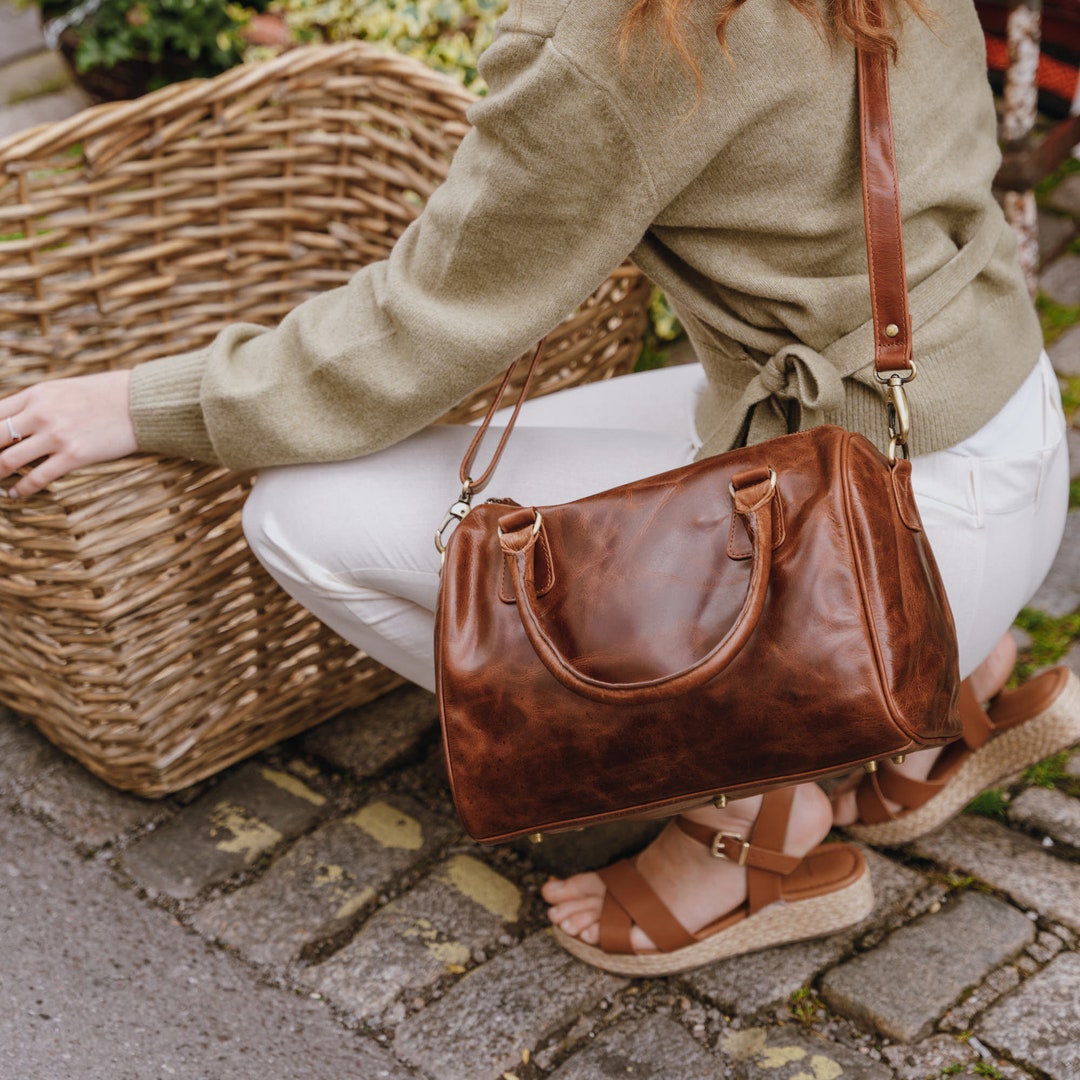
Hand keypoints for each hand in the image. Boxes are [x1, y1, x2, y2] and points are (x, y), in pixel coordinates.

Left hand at [0, 371, 137, 497]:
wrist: (141, 404)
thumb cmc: (107, 395)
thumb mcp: (65, 389)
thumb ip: (39, 404)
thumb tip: (18, 422)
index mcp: (37, 394)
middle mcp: (41, 413)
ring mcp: (56, 435)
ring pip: (8, 460)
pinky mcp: (74, 455)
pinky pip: (38, 477)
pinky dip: (22, 488)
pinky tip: (17, 493)